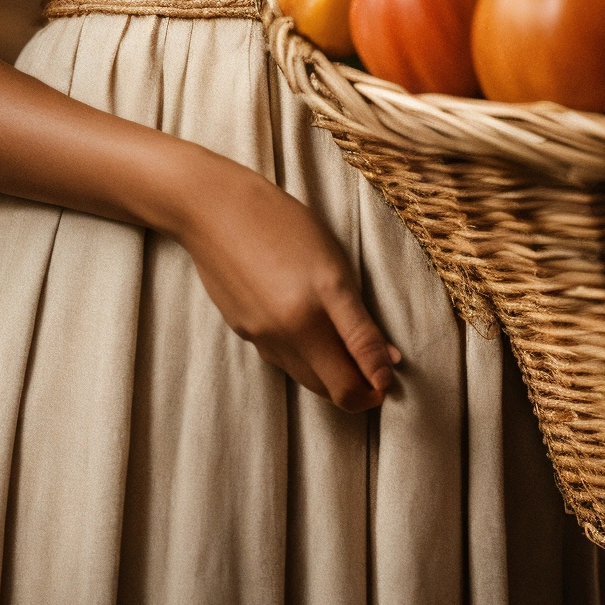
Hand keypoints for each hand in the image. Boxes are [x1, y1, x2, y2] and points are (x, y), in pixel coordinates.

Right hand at [173, 155, 400, 410]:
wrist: (214, 210)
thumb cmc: (282, 221)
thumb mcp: (333, 257)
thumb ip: (359, 314)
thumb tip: (389, 358)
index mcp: (324, 294)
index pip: (363, 355)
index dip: (383, 379)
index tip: (390, 378)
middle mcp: (295, 323)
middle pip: (338, 390)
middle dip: (362, 394)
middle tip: (375, 380)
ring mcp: (267, 336)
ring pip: (312, 383)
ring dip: (334, 380)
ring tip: (347, 359)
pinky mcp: (247, 337)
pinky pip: (287, 364)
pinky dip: (307, 363)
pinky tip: (310, 338)